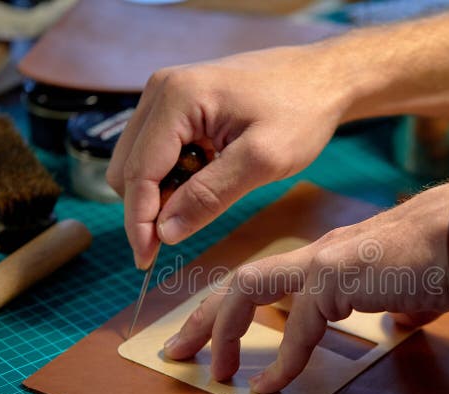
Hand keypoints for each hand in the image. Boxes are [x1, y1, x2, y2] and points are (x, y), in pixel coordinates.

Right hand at [106, 46, 348, 268]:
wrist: (321, 77)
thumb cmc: (301, 111)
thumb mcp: (262, 160)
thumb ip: (210, 196)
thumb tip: (165, 232)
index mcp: (176, 97)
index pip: (137, 172)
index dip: (139, 222)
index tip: (146, 261)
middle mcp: (160, 90)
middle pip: (128, 168)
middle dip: (149, 207)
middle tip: (188, 227)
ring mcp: (166, 94)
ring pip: (139, 162)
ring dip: (163, 191)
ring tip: (211, 193)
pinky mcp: (177, 104)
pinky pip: (158, 151)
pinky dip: (175, 175)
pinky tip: (211, 176)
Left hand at [163, 178, 448, 393]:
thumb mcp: (412, 287)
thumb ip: (396, 304)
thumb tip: (397, 320)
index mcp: (333, 257)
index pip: (268, 280)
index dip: (234, 307)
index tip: (216, 336)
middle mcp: (319, 256)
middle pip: (240, 281)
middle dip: (204, 317)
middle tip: (180, 350)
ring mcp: (324, 262)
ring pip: (248, 290)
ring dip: (224, 331)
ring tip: (215, 371)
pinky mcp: (338, 278)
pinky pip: (299, 326)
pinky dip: (283, 360)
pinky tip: (274, 385)